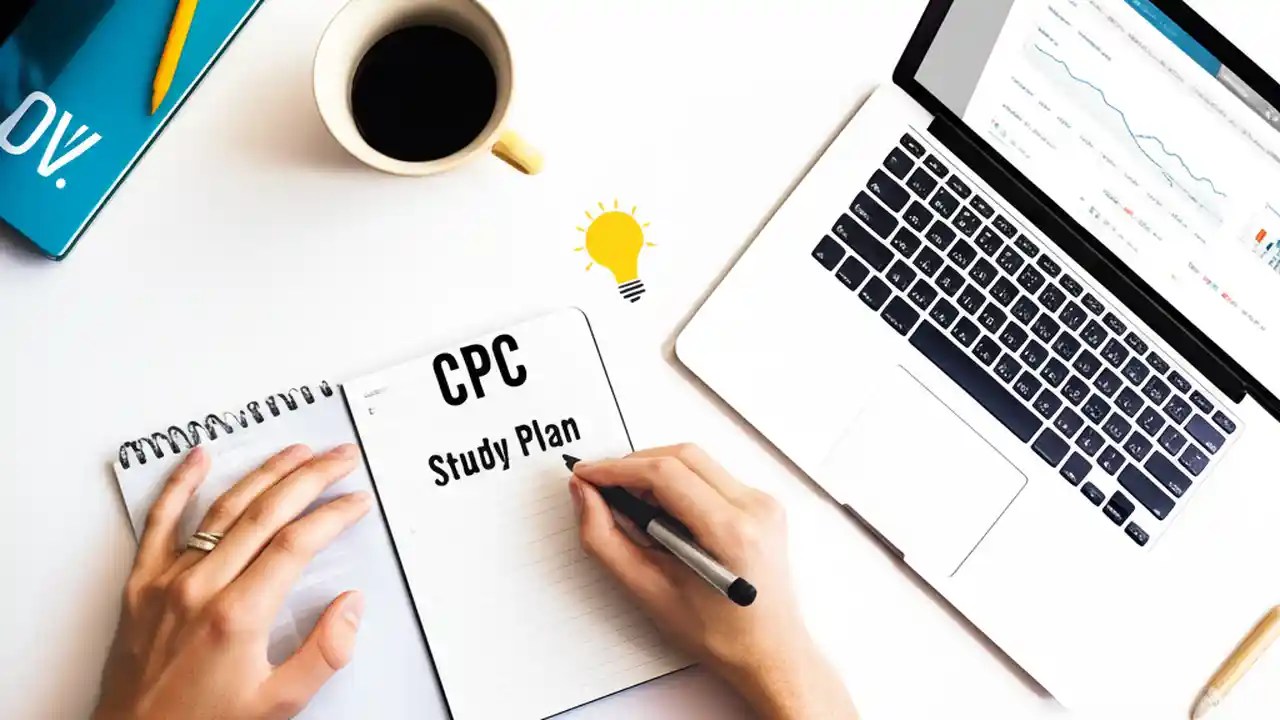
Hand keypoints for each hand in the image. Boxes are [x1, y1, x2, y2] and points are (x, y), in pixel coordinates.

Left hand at [94, 444, 371, 719]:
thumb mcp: (278, 704)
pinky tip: (199, 459)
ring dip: (264, 472)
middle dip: (311, 477)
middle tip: (339, 458)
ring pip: (223, 508)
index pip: (296, 543)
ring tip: (295, 452)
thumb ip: (323, 653)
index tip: (355, 502)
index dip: (333, 515)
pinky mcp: (141, 584)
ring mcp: (167, 581)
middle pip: (266, 512)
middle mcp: (200, 588)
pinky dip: (179, 484)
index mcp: (238, 616)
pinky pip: (159, 522)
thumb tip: (350, 607)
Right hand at [570, 444, 856, 719]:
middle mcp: (754, 509)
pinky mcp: (762, 504)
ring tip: (634, 509)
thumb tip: (585, 494)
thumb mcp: (648, 591)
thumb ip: (605, 539)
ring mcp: (763, 503)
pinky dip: (680, 485)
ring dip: (657, 474)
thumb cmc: (718, 634)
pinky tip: (665, 515)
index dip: (616, 469)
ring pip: (696, 461)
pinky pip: (712, 476)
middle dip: (634, 467)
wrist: (768, 651)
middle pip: (681, 457)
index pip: (664, 474)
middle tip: (604, 490)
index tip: (587, 474)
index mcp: (731, 533)